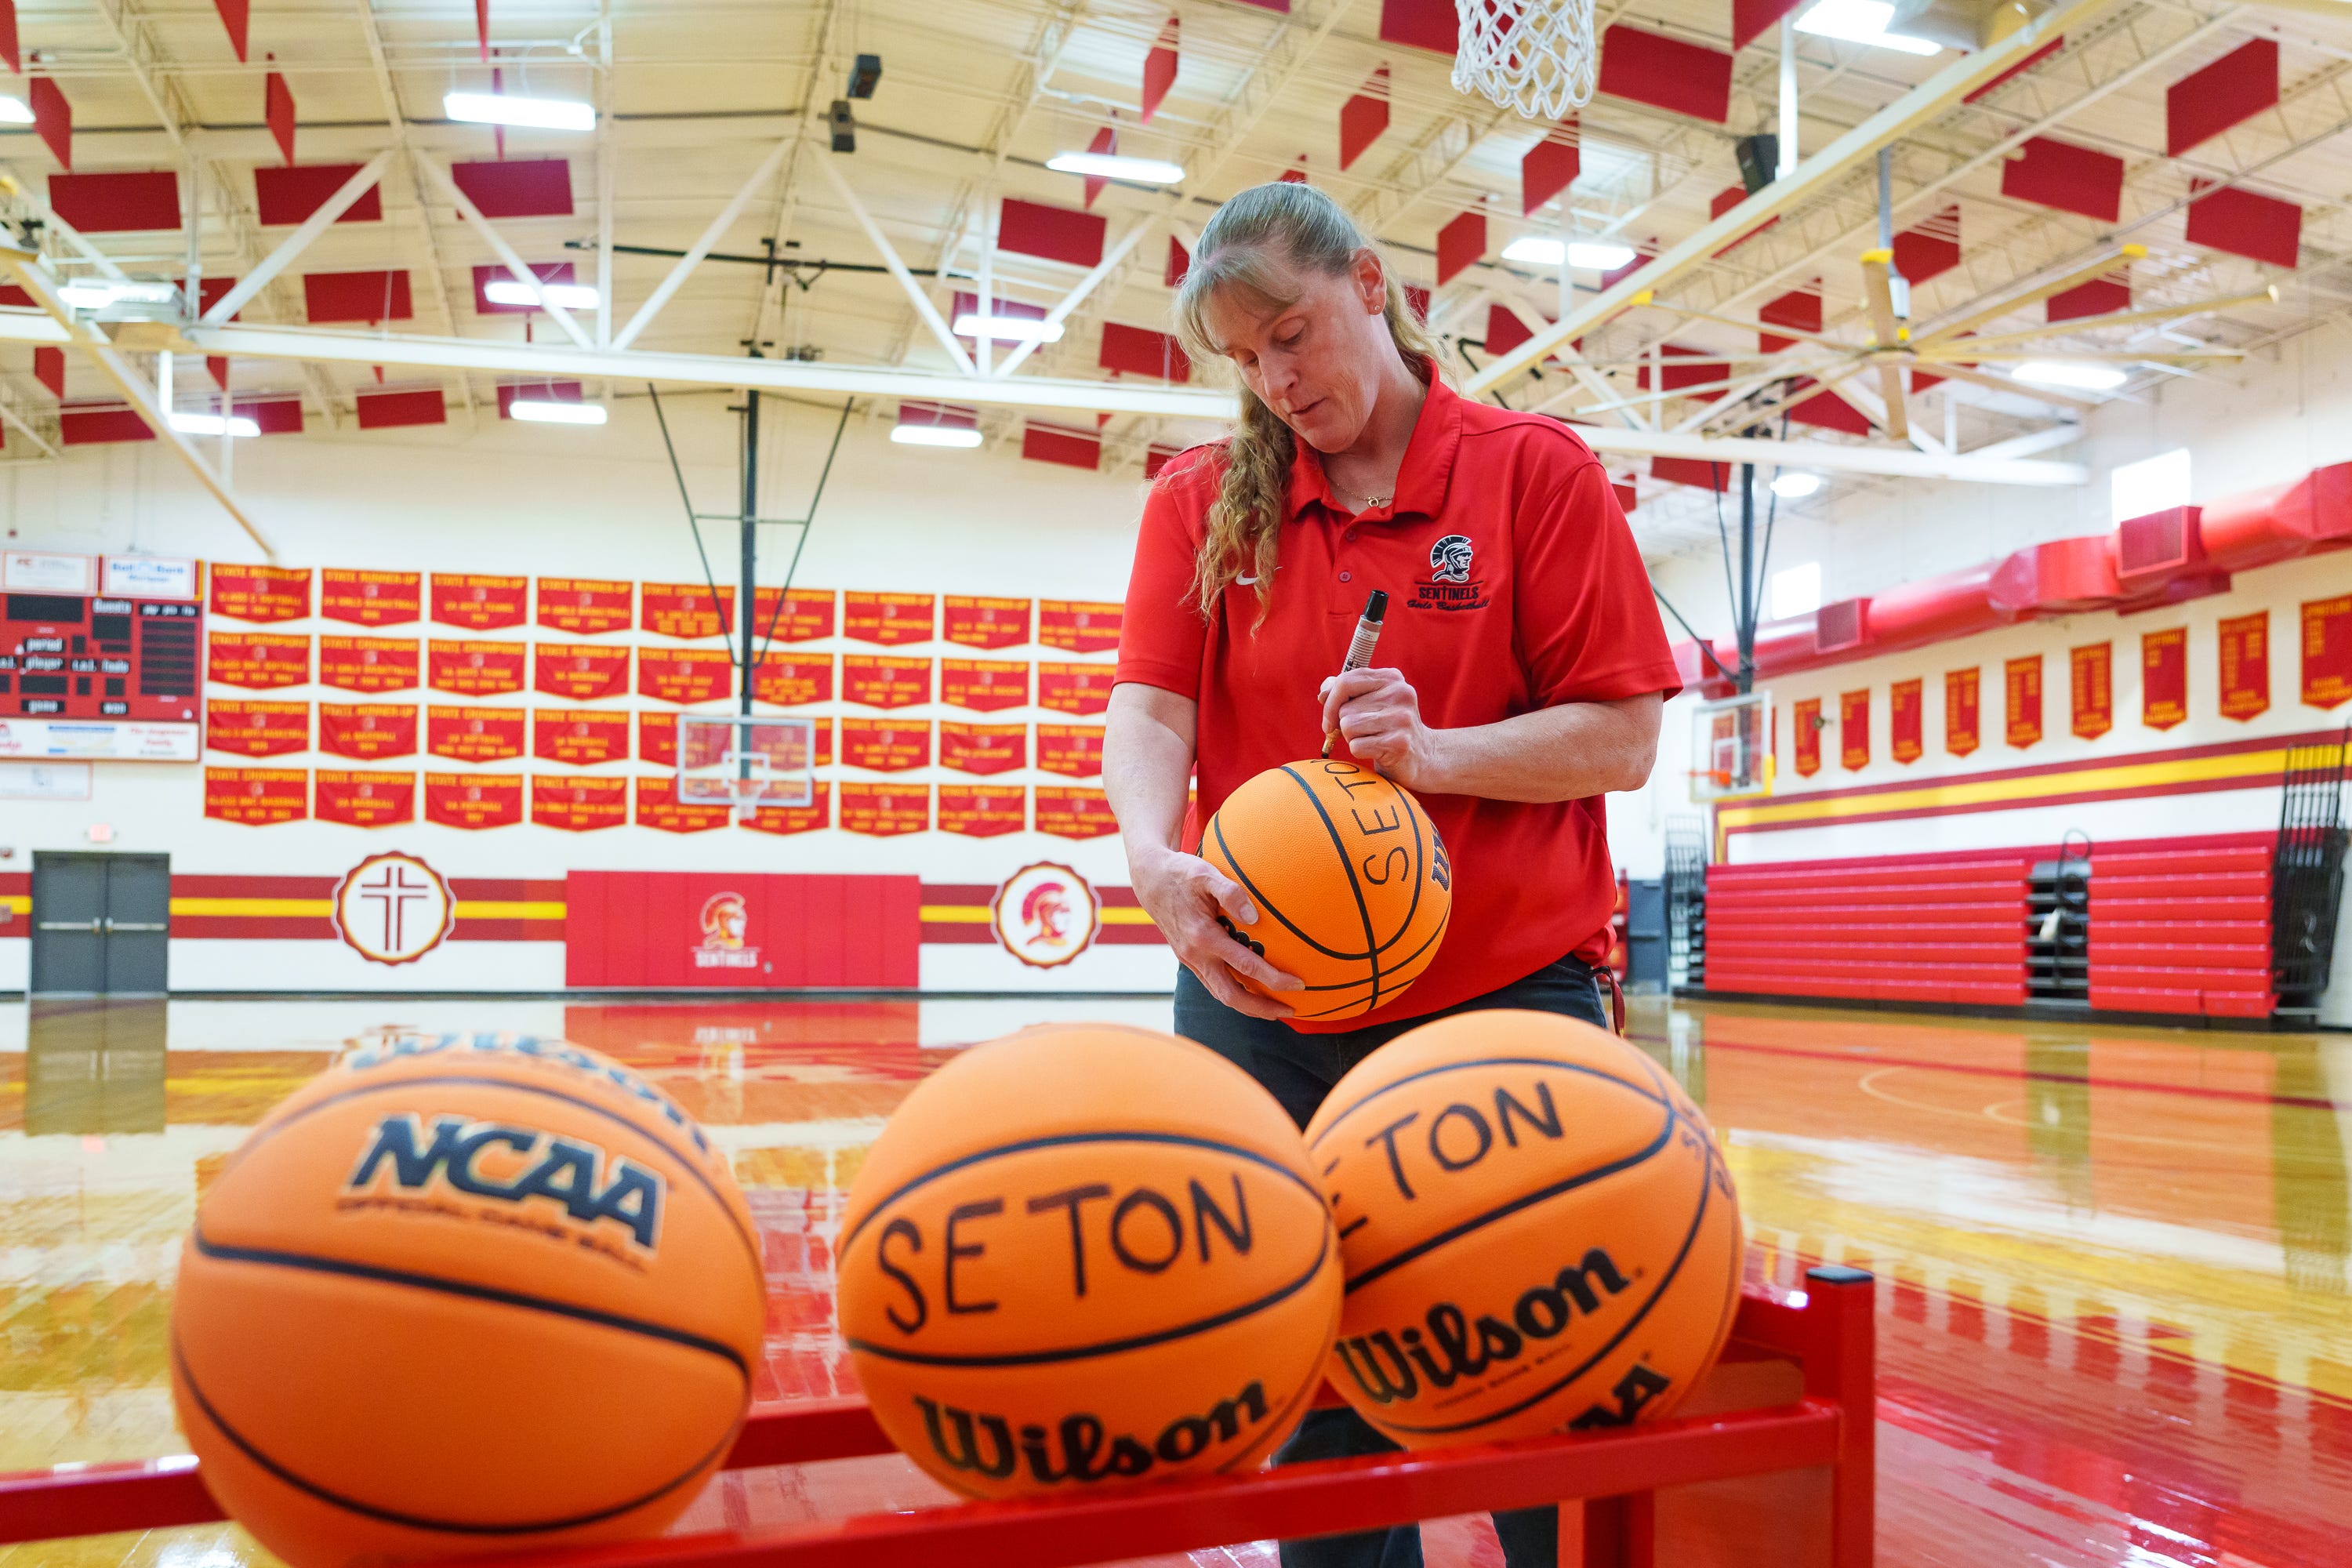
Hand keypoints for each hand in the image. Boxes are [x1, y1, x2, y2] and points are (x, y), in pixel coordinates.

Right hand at [1130, 846, 1301, 1018]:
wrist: (1150, 879)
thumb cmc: (1181, 872)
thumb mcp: (1205, 873)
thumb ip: (1231, 892)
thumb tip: (1254, 917)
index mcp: (1203, 936)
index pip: (1246, 965)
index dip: (1274, 978)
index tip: (1298, 983)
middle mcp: (1196, 954)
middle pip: (1232, 995)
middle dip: (1262, 1008)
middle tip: (1290, 1010)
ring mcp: (1191, 960)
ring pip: (1221, 994)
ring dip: (1249, 1006)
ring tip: (1275, 1009)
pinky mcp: (1189, 959)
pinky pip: (1214, 984)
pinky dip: (1235, 993)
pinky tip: (1251, 991)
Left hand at [1320, 667, 1446, 788]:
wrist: (1422, 756)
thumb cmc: (1387, 727)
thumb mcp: (1371, 702)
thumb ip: (1346, 693)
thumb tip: (1323, 694)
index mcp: (1392, 678)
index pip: (1345, 681)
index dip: (1330, 702)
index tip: (1329, 720)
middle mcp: (1400, 693)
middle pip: (1344, 709)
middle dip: (1346, 725)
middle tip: (1366, 731)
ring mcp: (1401, 718)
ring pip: (1348, 727)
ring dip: (1353, 738)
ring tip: (1372, 739)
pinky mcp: (1399, 742)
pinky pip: (1356, 746)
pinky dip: (1360, 752)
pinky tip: (1378, 751)